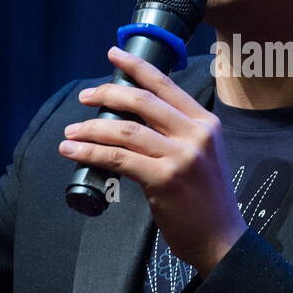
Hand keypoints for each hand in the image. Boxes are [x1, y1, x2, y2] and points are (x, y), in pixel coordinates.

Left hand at [58, 46, 247, 275]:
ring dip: (91, 129)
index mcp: (205, 123)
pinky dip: (91, 153)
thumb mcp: (202, 156)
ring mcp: (181, 156)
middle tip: (84, 97)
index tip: (114, 54)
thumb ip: (177, 135)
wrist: (221, 238)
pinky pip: (118, 158)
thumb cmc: (207, 200)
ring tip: (71, 133)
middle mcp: (196, 134)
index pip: (166, 86)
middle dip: (107, 95)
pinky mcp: (164, 179)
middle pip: (143, 102)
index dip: (137, 67)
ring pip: (125, 130)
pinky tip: (73, 152)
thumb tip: (132, 121)